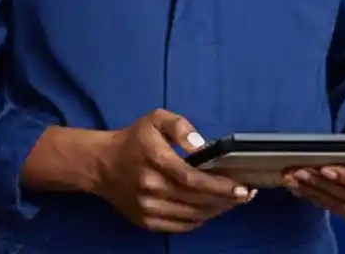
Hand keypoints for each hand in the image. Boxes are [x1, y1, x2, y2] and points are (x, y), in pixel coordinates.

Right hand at [92, 109, 255, 233]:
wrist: (101, 164)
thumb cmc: (133, 140)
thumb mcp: (155, 119)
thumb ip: (180, 126)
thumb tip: (201, 145)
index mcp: (155, 159)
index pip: (194, 179)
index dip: (221, 186)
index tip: (242, 188)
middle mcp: (151, 187)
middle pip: (199, 200)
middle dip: (226, 199)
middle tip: (244, 194)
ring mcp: (148, 208)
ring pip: (194, 215)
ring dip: (216, 210)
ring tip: (229, 200)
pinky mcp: (147, 221)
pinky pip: (182, 226)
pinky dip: (199, 219)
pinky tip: (207, 208)